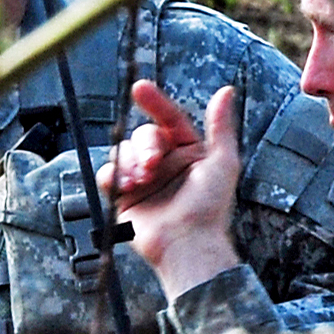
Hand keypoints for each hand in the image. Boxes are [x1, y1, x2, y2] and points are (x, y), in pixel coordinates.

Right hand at [101, 80, 243, 296]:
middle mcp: (164, 163)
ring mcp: (142, 179)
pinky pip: (108, 174)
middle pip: (143, 135)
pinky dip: (113, 175)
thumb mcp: (223, 162)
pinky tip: (125, 185)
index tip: (140, 88)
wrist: (186, 244)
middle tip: (152, 165)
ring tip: (141, 180)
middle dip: (145, 145)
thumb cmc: (209, 208)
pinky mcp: (123, 196)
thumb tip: (225, 91)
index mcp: (187, 151)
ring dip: (130, 161)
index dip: (154, 102)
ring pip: (123, 151)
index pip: (168, 119)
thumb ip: (221, 126)